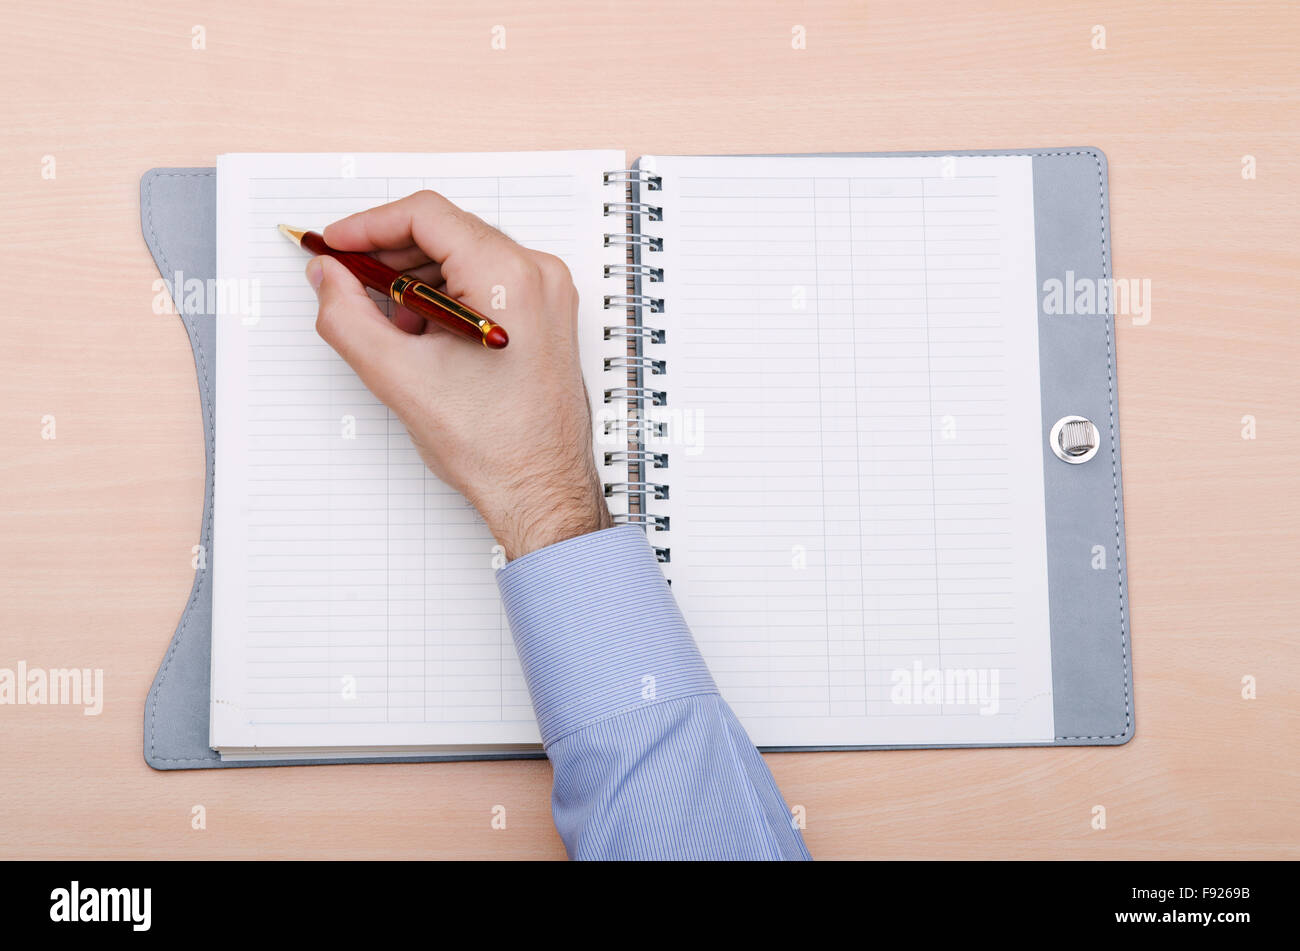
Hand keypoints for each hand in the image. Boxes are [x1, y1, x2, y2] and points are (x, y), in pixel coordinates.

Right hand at [307, 190, 612, 559]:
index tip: (335, 244)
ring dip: (416, 278)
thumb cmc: (492, 445)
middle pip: (447, 231)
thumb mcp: (397, 376)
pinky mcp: (547, 314)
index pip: (427, 215)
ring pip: (465, 255)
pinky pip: (487, 280)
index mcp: (509, 278)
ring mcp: (549, 294)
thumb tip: (327, 277)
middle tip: (347, 281)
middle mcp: (539, 275)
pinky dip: (446, 295)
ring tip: (390, 324)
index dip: (369, 225)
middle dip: (389, 255)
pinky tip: (423, 335)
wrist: (540, 488)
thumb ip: (346, 315)